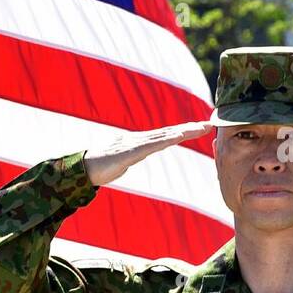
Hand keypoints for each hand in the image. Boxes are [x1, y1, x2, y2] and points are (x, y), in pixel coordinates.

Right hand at [83, 121, 211, 187]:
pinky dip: (166, 140)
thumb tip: (131, 159)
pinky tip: (178, 137)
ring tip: (200, 128)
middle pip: (169, 132)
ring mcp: (135, 144)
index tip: (201, 128)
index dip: (184, 131)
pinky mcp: (130, 152)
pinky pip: (152, 146)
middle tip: (209, 123)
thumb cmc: (99, 167)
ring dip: (184, 132)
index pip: (166, 136)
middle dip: (190, 128)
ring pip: (164, 136)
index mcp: (139, 143)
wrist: (82, 168)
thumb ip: (128, 159)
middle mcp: (140, 140)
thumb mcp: (120, 163)